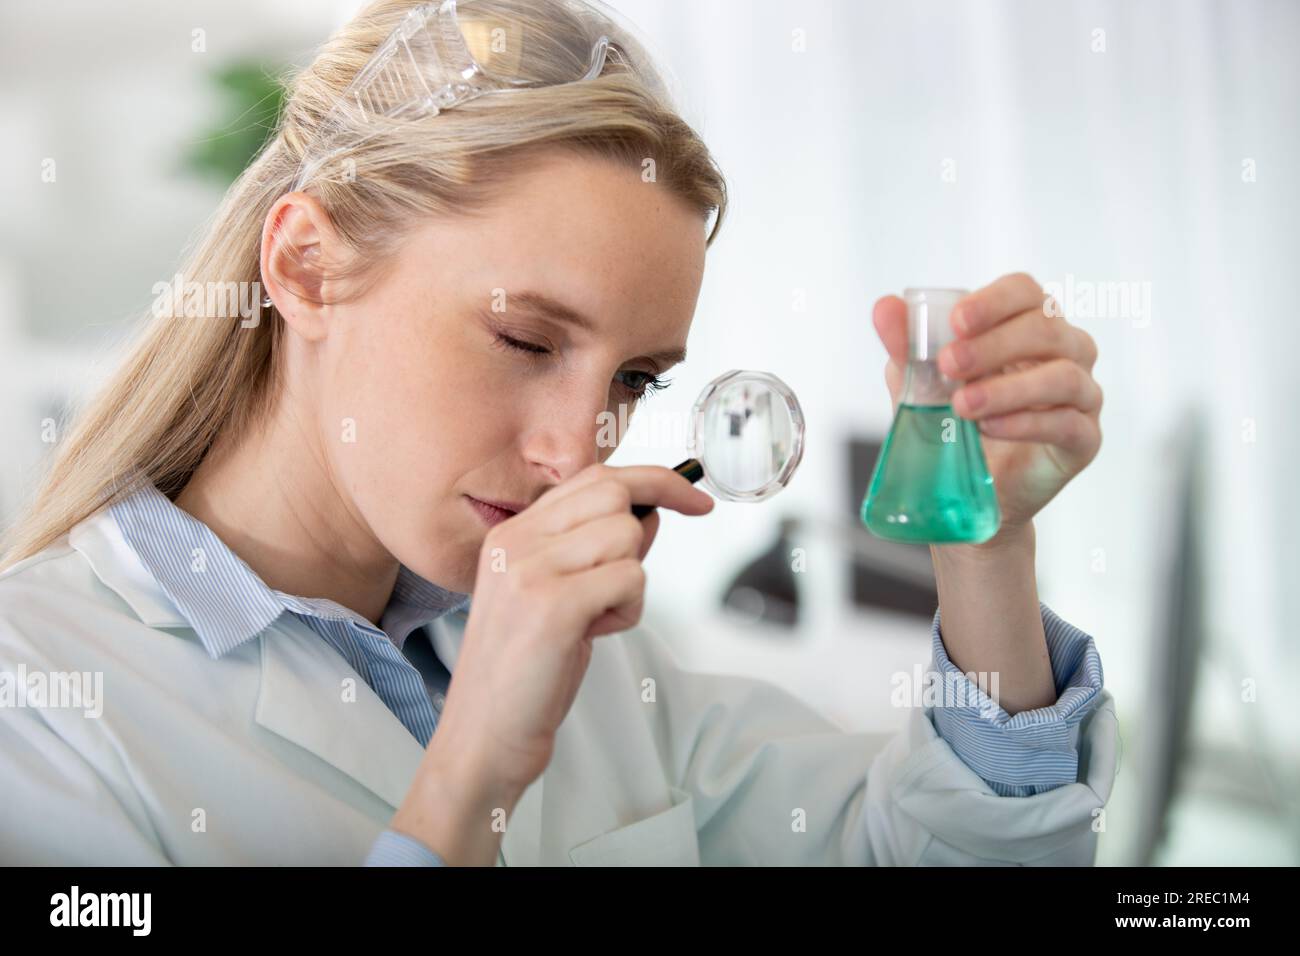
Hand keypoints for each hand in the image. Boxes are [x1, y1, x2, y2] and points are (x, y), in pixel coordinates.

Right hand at [391, 463, 712, 863]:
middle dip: (638, 538)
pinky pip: (631, 578)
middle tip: (619, 587)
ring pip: (628, 536)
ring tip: (593, 620)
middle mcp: (516, 541)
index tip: (696, 498)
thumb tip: (655, 510)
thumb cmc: (528, 670)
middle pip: (615, 495)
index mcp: (512, 534)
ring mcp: (532, 569)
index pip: (594, 476)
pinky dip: (627, 611)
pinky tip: (593, 635)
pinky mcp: (554, 604)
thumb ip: (599, 549)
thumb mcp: (560, 595)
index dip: (655, 480)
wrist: (485, 734)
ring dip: (630, 585)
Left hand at [872, 273, 1102, 546]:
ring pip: (1063, 375)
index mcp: (1027, 325)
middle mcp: (1066, 352)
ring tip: (964, 405)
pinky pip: (1067, 423)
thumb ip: (906, 344)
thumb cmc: (953, 423)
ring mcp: (1082, 394)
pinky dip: (1026, 423)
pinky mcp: (1084, 439)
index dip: (994, 301)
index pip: (1025, 292)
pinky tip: (991, 428)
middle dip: (993, 344)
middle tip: (950, 365)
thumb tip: (884, 306)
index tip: (956, 321)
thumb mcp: (921, 383)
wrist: (966, 489)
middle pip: (1046, 328)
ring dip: (1008, 387)